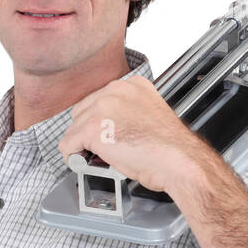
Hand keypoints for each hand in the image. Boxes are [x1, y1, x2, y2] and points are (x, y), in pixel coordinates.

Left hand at [58, 76, 214, 195]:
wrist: (179, 161)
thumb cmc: (170, 148)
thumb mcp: (150, 116)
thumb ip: (128, 113)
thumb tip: (109, 126)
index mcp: (132, 85)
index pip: (98, 101)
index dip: (100, 123)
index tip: (108, 136)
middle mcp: (115, 91)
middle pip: (81, 113)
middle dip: (87, 133)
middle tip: (104, 150)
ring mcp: (102, 108)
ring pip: (73, 130)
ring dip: (82, 146)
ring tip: (102, 158)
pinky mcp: (92, 128)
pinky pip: (68, 145)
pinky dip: (73, 158)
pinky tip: (88, 162)